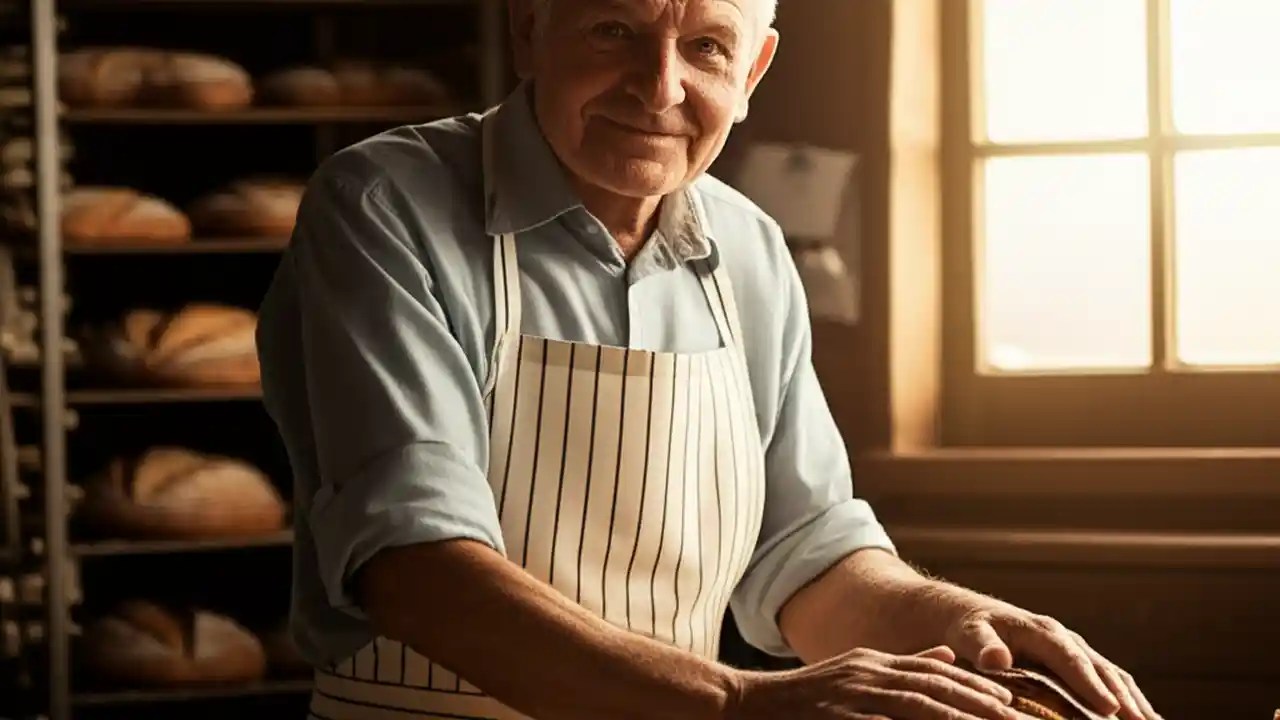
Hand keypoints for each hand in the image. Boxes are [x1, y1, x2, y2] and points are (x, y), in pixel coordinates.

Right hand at [729, 645, 1022, 719]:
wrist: (745, 704)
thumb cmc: (800, 699)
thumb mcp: (852, 672)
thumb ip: (901, 665)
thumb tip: (947, 657)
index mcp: (871, 663)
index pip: (934, 672)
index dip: (973, 685)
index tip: (1010, 700)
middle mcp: (866, 674)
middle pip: (934, 687)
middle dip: (980, 703)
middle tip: (1018, 718)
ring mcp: (851, 697)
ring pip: (917, 706)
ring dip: (960, 716)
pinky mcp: (838, 718)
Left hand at [934, 592, 1161, 719]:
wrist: (970, 617)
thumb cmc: (968, 628)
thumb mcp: (969, 634)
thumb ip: (982, 646)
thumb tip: (997, 659)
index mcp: (1043, 632)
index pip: (1071, 659)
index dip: (1091, 684)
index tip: (1110, 709)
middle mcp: (1066, 639)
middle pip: (1103, 669)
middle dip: (1126, 699)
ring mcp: (1075, 650)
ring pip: (1113, 676)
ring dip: (1136, 702)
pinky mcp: (1077, 663)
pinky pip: (1108, 680)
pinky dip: (1128, 700)